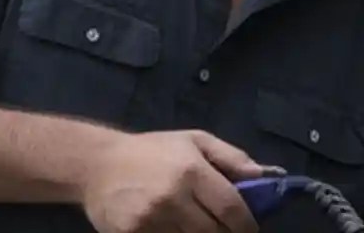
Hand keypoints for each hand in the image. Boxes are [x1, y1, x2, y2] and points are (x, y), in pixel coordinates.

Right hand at [79, 129, 282, 232]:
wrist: (98, 165)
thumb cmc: (153, 150)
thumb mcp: (195, 141)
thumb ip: (232, 158)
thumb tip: (265, 174)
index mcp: (192, 171)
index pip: (231, 208)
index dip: (246, 224)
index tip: (250, 229)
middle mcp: (173, 198)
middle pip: (213, 231)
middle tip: (226, 229)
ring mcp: (151, 220)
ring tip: (197, 225)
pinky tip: (174, 228)